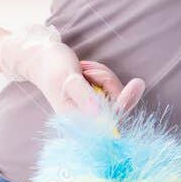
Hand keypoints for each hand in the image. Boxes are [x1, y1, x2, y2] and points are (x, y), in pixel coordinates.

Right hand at [0, 23, 143, 113]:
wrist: (43, 59)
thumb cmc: (52, 68)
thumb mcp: (67, 79)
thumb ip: (83, 96)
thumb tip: (100, 113)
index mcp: (77, 122)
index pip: (110, 121)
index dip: (124, 103)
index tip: (138, 83)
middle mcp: (89, 120)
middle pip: (118, 104)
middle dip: (105, 80)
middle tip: (86, 69)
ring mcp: (96, 111)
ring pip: (116, 92)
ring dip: (102, 75)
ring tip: (82, 71)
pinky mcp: (100, 101)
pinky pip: (113, 86)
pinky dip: (102, 75)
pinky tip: (86, 72)